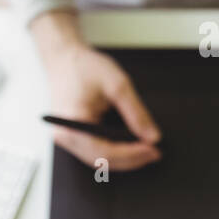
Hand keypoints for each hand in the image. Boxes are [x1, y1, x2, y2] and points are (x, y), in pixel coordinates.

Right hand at [32, 11, 161, 170]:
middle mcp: (64, 135)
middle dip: (131, 159)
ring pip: (98, 160)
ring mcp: (66, 137)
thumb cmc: (84, 67)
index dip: (132, 154)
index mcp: (72, 122)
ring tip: (146, 151)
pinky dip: (113, 153)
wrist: (64, 58)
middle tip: (155, 152)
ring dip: (123, 159)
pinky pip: (94, 151)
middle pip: (102, 160)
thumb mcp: (117, 85)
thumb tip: (152, 136)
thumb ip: (136, 113)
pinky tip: (130, 147)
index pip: (105, 151)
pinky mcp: (71, 136)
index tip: (153, 149)